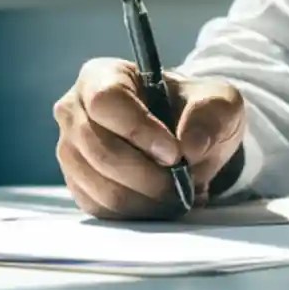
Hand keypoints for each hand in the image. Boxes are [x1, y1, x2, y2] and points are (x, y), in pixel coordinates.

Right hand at [53, 58, 245, 219]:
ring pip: (100, 186)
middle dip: (147, 175)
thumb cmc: (193, 110)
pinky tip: (160, 203)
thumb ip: (210, 116)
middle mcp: (74, 111)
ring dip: (145, 199)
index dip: (138, 130)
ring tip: (177, 195)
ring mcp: (70, 150)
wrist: (185, 137)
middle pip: (100, 149)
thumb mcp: (217, 102)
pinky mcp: (78, 185)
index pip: (106, 101)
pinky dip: (136, 213)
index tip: (174, 153)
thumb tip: (191, 146)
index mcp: (102, 76)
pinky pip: (101, 209)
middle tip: (182, 183)